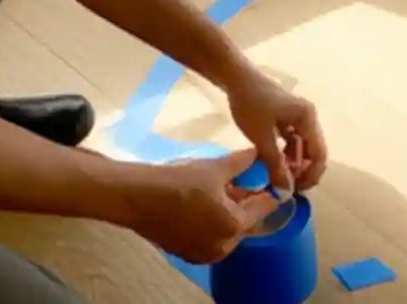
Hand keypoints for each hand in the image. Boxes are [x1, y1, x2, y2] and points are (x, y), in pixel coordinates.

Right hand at [128, 149, 279, 263]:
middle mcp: (223, 246)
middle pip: (246, 221)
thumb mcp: (215, 168)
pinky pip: (210, 236)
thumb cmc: (178, 182)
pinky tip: (206, 202)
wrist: (136, 197)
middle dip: (246, 201)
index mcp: (235, 226)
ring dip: (229, 211)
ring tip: (223, 189)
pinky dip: (213, 222)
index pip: (264, 208)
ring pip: (227, 230)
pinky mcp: (186, 252)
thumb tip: (257, 153)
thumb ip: (242, 162)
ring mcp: (204, 253)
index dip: (269, 191)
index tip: (270, 178)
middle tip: (245, 181)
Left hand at [224, 66, 327, 193]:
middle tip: (286, 187)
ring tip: (278, 177)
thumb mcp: (262, 138)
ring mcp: (298, 117)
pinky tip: (274, 163)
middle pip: (313, 151)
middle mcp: (308, 118)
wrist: (236, 79)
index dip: (311, 175)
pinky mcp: (287, 117)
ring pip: (302, 147)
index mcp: (308, 119)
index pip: (319, 154)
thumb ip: (276, 164)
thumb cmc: (251, 105)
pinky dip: (286, 153)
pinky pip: (292, 141)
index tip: (296, 190)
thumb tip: (286, 190)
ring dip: (293, 163)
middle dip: (302, 171)